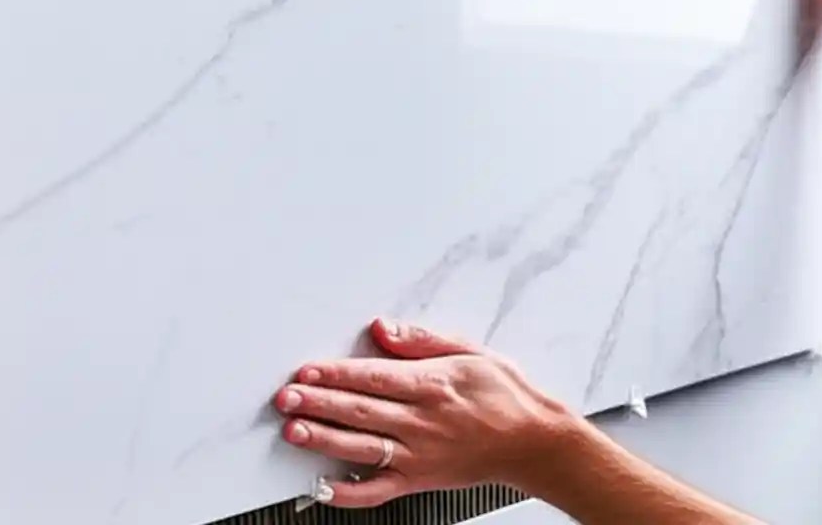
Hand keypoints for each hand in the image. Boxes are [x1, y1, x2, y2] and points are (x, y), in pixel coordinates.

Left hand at [273, 319, 576, 506]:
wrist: (535, 443)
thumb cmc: (504, 395)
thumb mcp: (469, 351)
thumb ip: (420, 340)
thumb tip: (382, 328)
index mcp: (433, 385)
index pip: (375, 377)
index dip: (337, 373)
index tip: (308, 369)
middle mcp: (423, 422)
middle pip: (362, 411)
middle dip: (319, 402)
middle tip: (287, 396)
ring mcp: (419, 455)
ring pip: (363, 448)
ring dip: (324, 439)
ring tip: (294, 431)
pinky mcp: (419, 480)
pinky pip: (378, 491)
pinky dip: (347, 492)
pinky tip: (321, 486)